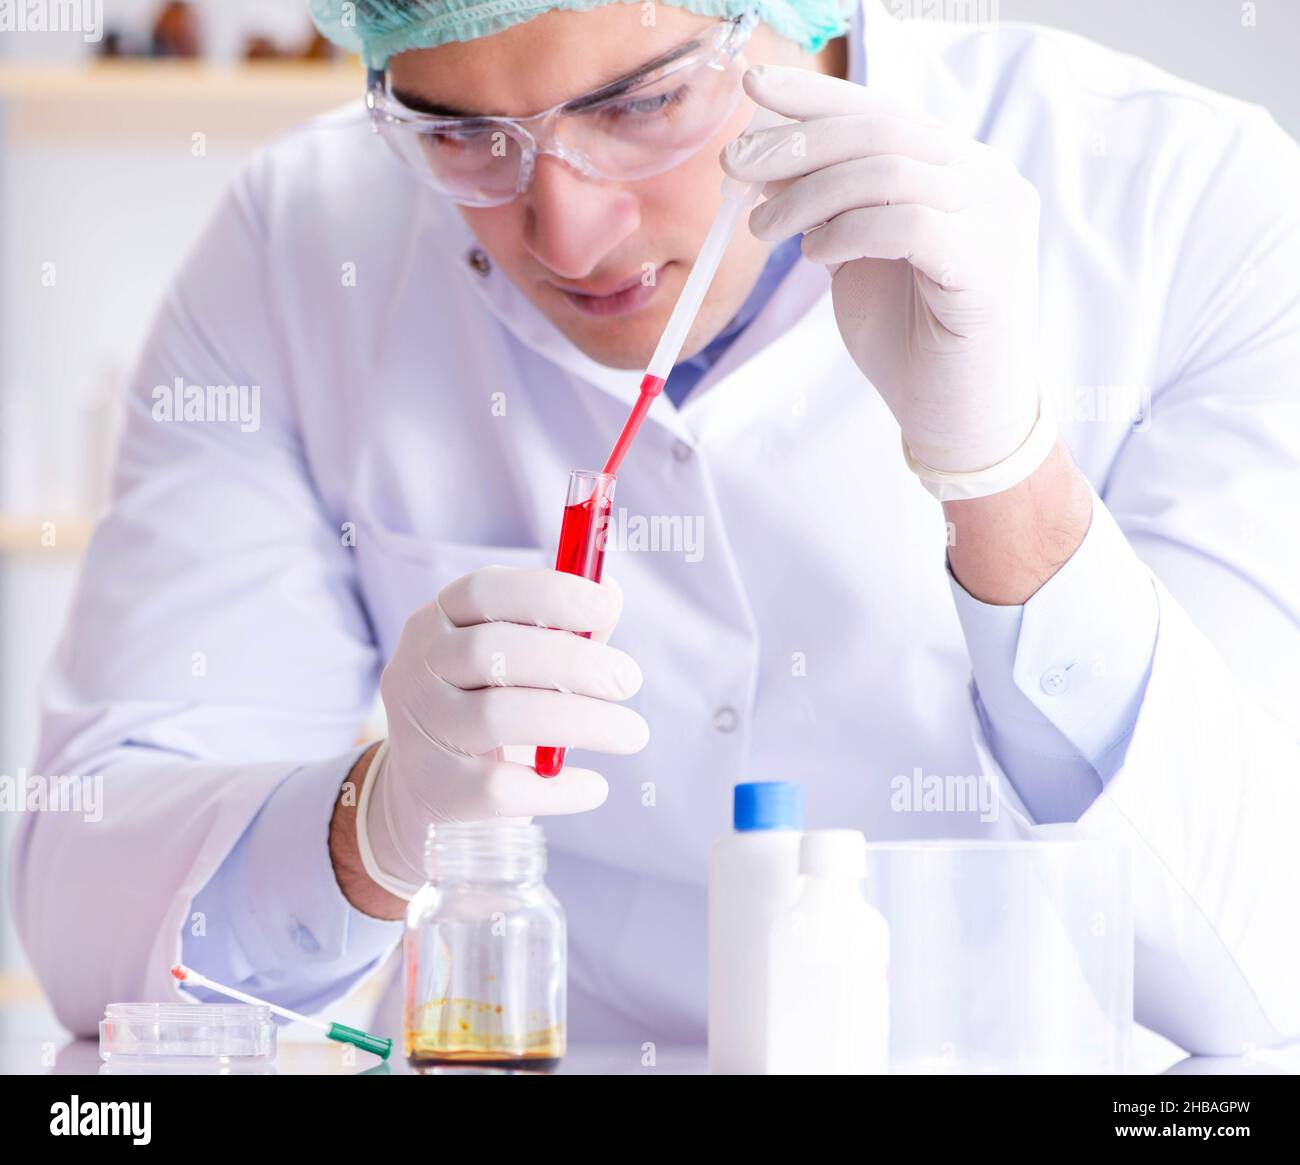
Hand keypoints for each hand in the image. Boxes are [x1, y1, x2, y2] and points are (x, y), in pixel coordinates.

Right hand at [359, 566, 647, 896]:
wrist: (425, 783)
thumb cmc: (486, 700)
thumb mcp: (514, 657)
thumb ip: (562, 624)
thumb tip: (610, 591)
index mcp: (439, 620)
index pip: (482, 590)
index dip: (548, 592)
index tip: (607, 606)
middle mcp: (418, 668)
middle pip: (492, 652)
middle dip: (575, 662)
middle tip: (629, 679)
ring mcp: (421, 730)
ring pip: (498, 717)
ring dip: (580, 722)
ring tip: (633, 734)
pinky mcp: (435, 790)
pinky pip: (499, 789)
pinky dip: (557, 789)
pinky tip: (594, 787)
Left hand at [722, 64, 1041, 475]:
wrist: (958, 419)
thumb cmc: (911, 341)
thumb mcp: (853, 256)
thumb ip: (825, 206)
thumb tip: (766, 159)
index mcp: (956, 167)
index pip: (881, 111)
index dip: (815, 95)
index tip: (753, 85)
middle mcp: (986, 178)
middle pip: (880, 130)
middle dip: (796, 144)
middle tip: (737, 169)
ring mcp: (996, 217)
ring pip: (888, 170)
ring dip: (809, 196)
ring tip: (768, 231)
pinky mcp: (989, 264)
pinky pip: (906, 222)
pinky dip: (848, 232)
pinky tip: (819, 256)